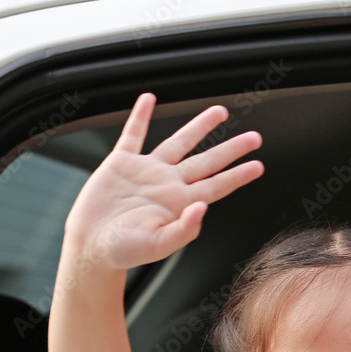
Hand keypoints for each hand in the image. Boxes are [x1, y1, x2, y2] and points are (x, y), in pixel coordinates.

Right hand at [64, 92, 263, 269]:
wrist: (91, 246)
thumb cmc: (123, 252)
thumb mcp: (157, 246)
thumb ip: (184, 230)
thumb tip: (203, 208)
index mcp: (180, 203)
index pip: (217, 185)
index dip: (238, 175)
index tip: (258, 165)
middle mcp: (168, 184)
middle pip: (207, 160)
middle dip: (231, 149)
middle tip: (255, 138)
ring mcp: (146, 171)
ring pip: (179, 142)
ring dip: (199, 126)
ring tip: (220, 111)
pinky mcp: (121, 163)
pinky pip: (133, 134)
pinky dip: (140, 116)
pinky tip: (149, 99)